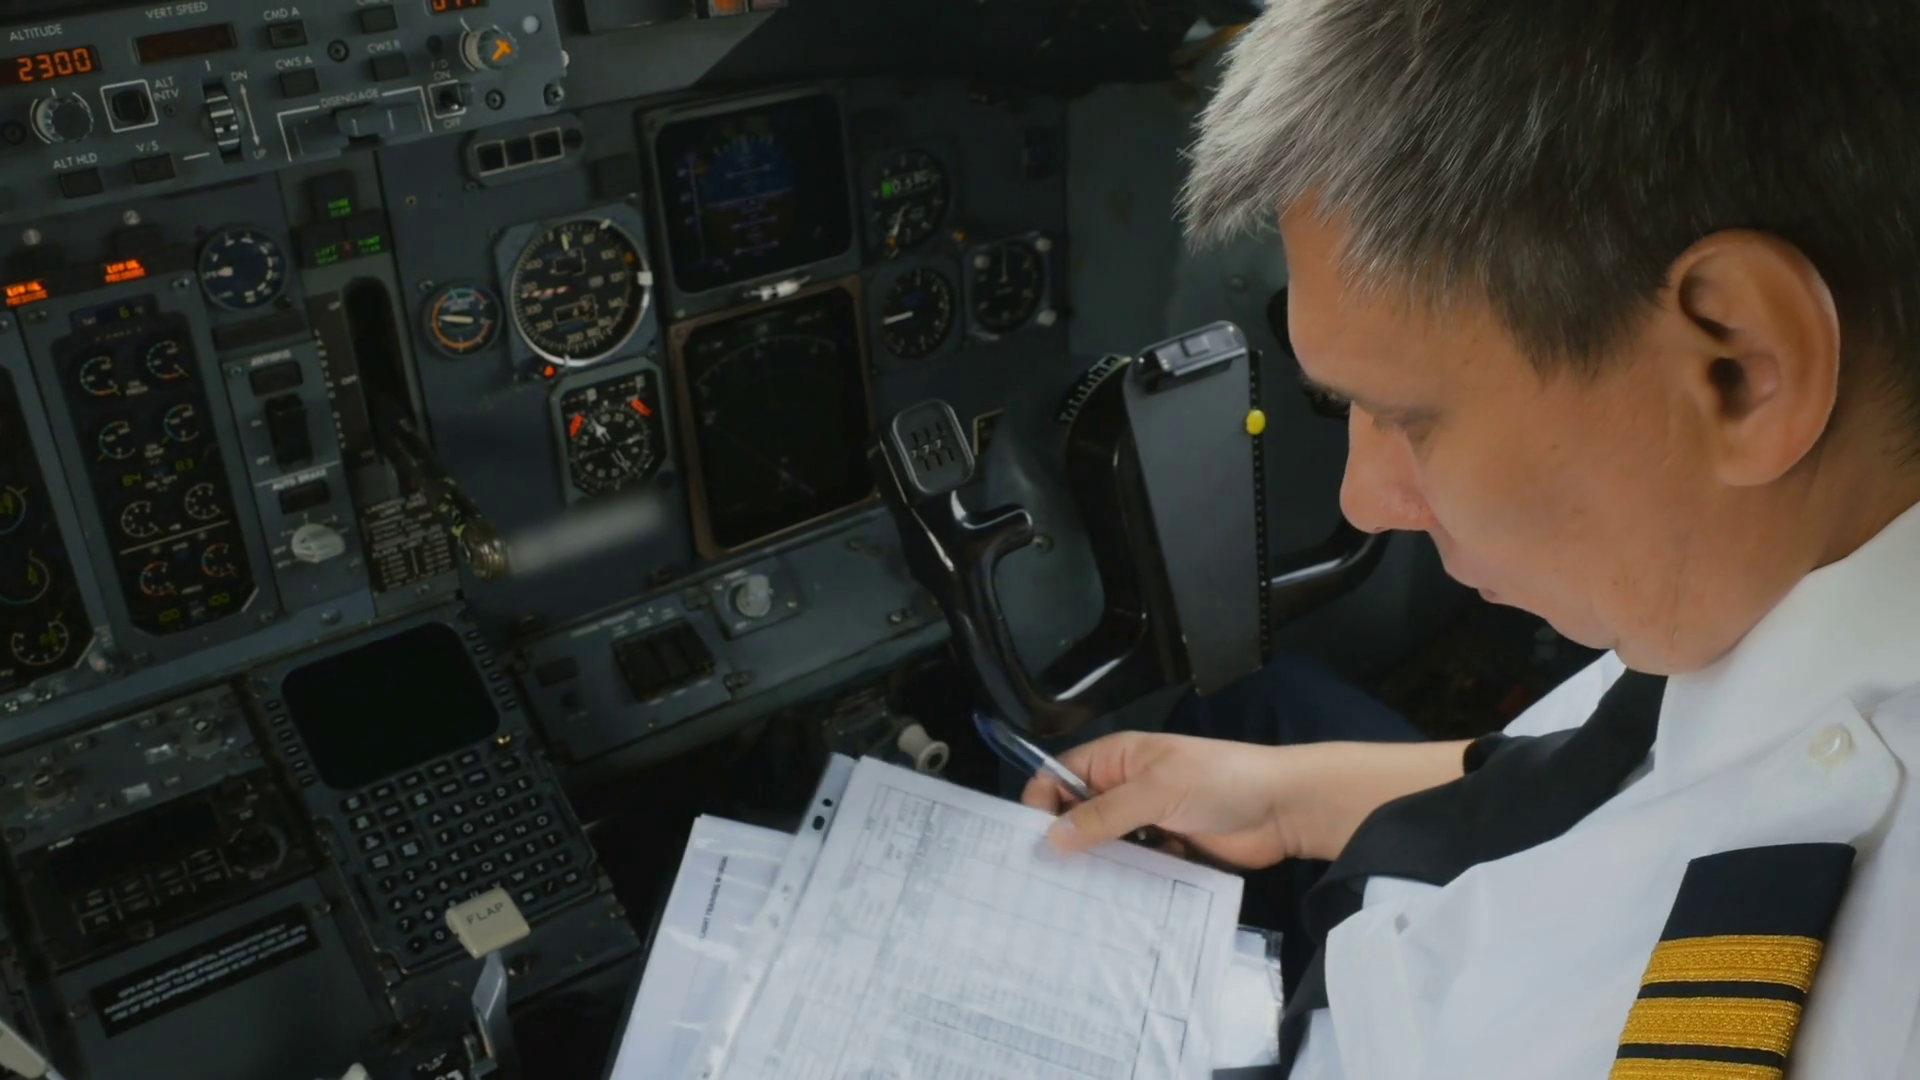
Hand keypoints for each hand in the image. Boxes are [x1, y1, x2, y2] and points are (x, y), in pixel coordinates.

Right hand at [1021, 732, 1470, 865]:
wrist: (1284, 808)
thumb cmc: (1220, 781)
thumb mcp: (1157, 790)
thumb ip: (1105, 813)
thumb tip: (1052, 837)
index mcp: (1117, 759)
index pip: (1059, 776)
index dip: (1041, 804)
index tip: (1030, 842)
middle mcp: (1125, 788)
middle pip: (1078, 816)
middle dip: (1064, 843)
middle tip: (1044, 882)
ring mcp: (1147, 822)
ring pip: (1104, 848)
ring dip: (1095, 867)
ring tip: (1074, 901)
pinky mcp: (1167, 852)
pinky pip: (1133, 870)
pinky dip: (1125, 883)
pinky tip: (1114, 904)